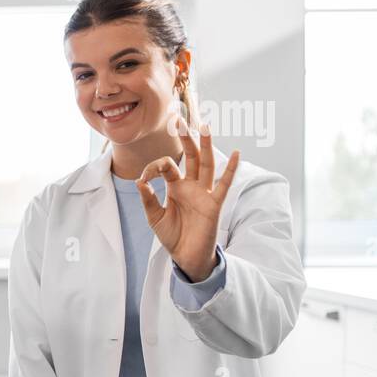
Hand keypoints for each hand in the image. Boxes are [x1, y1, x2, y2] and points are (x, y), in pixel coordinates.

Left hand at [136, 122, 239, 282]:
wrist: (185, 256)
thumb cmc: (172, 236)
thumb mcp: (154, 217)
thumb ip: (148, 199)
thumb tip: (140, 181)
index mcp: (176, 187)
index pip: (167, 166)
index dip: (153, 167)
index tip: (144, 178)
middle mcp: (191, 186)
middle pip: (191, 157)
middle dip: (186, 139)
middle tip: (179, 119)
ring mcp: (204, 193)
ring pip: (206, 164)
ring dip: (205, 146)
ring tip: (204, 126)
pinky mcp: (214, 204)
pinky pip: (224, 184)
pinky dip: (231, 169)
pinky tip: (236, 153)